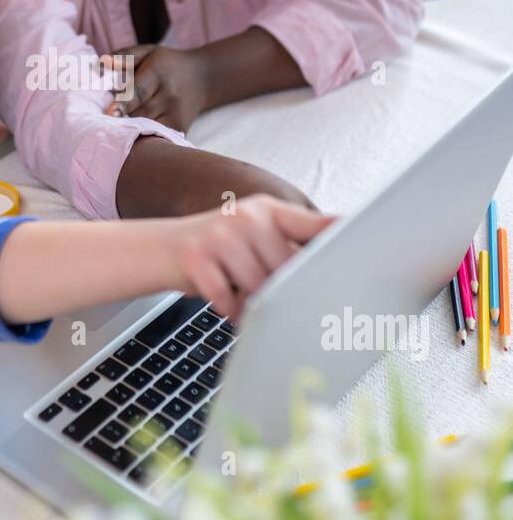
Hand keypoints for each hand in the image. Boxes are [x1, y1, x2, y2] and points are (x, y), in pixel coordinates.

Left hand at [101, 44, 208, 132]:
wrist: (202, 77)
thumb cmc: (166, 64)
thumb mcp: (147, 52)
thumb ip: (123, 58)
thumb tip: (100, 66)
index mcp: (158, 75)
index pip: (139, 91)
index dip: (123, 103)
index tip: (109, 113)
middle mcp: (170, 97)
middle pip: (140, 114)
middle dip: (120, 121)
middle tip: (99, 127)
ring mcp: (177, 116)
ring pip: (148, 130)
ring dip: (130, 133)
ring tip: (112, 135)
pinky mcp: (181, 130)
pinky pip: (157, 138)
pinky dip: (143, 139)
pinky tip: (131, 141)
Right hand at [171, 194, 335, 319]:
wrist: (162, 248)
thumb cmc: (219, 249)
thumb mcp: (255, 235)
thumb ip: (289, 244)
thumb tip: (332, 266)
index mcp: (268, 210)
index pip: (310, 224)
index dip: (335, 233)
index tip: (358, 241)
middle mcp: (247, 216)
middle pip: (285, 269)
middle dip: (278, 290)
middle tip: (264, 291)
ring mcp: (220, 234)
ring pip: (257, 287)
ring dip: (251, 302)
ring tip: (240, 292)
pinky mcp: (196, 257)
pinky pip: (227, 297)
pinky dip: (229, 308)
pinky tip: (224, 300)